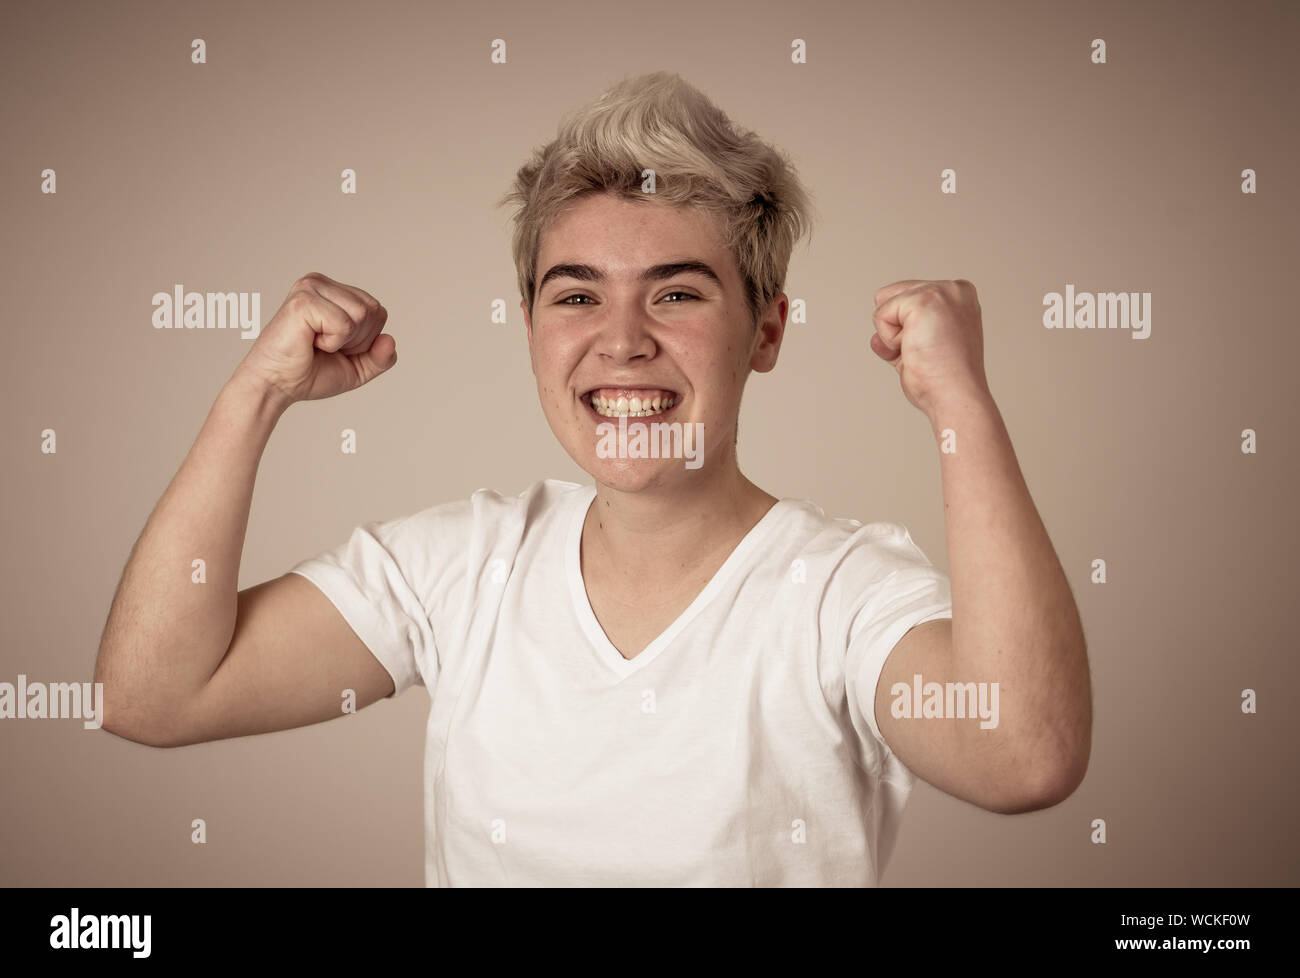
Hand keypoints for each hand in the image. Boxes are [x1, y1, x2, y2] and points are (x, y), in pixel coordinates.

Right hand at [235, 272, 395, 404]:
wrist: (276, 387)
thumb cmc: (310, 374)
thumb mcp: (357, 368)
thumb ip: (381, 357)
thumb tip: (390, 340)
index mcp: (333, 291)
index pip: (378, 311)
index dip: (365, 340)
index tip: (335, 347)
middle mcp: (321, 283)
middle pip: (374, 310)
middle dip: (357, 340)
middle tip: (324, 347)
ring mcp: (310, 287)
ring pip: (362, 314)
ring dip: (343, 341)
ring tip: (316, 343)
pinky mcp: (303, 301)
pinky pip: (344, 324)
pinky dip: (332, 342)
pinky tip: (309, 341)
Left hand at [869, 279, 990, 417]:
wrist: (955, 396)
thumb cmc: (943, 381)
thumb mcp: (922, 349)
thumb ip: (901, 336)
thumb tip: (876, 339)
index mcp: (959, 298)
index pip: (907, 298)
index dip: (906, 330)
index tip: (931, 351)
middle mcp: (954, 289)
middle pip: (891, 295)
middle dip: (897, 330)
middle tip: (924, 353)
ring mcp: (941, 291)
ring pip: (884, 304)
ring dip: (893, 336)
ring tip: (921, 351)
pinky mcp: (924, 299)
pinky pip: (881, 315)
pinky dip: (890, 340)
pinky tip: (915, 350)